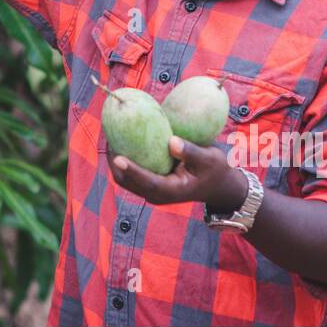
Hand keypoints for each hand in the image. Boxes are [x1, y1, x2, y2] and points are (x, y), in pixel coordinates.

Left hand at [108, 135, 243, 207]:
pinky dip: (124, 156)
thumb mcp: (210, 159)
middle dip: (115, 161)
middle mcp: (157, 194)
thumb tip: (172, 141)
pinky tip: (121, 137)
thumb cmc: (215, 169)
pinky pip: (130, 172)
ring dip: (115, 158)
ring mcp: (151, 190)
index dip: (133, 171)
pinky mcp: (149, 182)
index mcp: (172, 190)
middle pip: (128, 182)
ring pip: (124, 178)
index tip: (118, 158)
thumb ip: (192, 152)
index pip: (149, 183)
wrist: (217, 185)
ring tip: (110, 133)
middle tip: (109, 135)